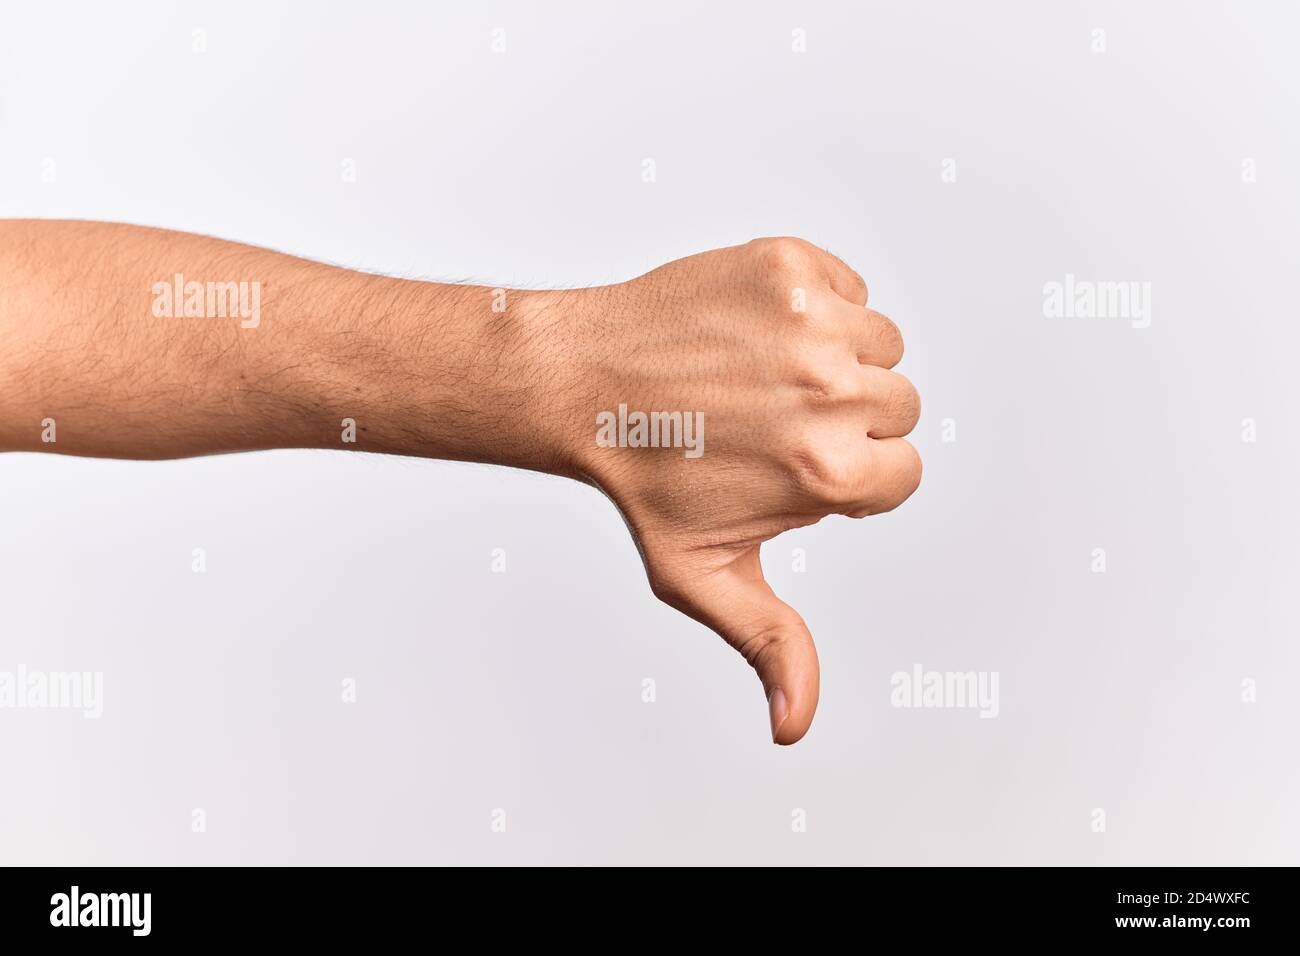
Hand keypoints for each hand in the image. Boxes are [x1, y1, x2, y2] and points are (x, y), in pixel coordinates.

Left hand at [550, 238, 922, 743]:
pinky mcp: (792, 264)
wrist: (584, 382)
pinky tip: (759, 336)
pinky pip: (852, 288)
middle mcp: (829, 392)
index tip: (790, 466)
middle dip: (847, 420)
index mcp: (828, 472)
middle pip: (900, 407)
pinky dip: (821, 306)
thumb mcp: (705, 575)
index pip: (902, 475)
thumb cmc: (644, 477)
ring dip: (838, 362)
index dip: (849, 476)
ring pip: (882, 345)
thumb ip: (769, 644)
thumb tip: (794, 725)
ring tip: (763, 378)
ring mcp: (811, 322)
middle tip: (768, 422)